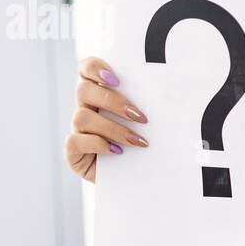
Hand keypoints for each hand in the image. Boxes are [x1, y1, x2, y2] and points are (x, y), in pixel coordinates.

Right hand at [64, 56, 149, 183]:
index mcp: (100, 94)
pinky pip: (75, 141)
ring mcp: (77, 130)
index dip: (95, 68)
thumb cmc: (143, 143)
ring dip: (113, 128)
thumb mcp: (146, 121)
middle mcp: (85, 108)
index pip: (86, 69)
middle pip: (83, 90)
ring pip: (82, 117)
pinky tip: (117, 152)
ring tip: (137, 141)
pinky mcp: (73, 152)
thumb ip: (148, 103)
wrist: (135, 177)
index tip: (116, 79)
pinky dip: (97, 145)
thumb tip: (171, 93)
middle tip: (140, 117)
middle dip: (113, 102)